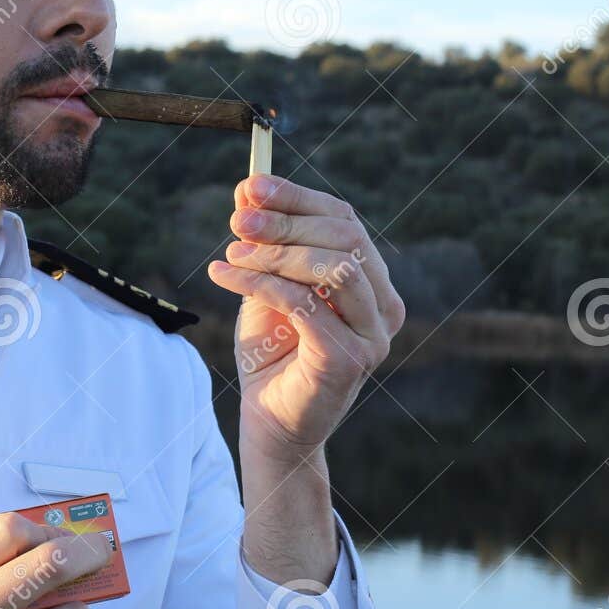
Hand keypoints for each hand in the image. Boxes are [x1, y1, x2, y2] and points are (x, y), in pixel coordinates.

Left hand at [207, 174, 404, 461]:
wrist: (269, 422)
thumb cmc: (273, 353)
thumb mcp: (265, 283)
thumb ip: (265, 239)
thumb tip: (249, 188)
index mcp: (372, 282)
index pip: (345, 220)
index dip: (299, 197)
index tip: (253, 185)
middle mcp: (383, 306)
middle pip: (346, 238)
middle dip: (286, 221)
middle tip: (236, 219)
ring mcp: (373, 335)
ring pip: (335, 268)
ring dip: (276, 253)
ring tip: (231, 254)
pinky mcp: (349, 360)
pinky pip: (305, 305)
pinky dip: (260, 283)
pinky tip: (225, 277)